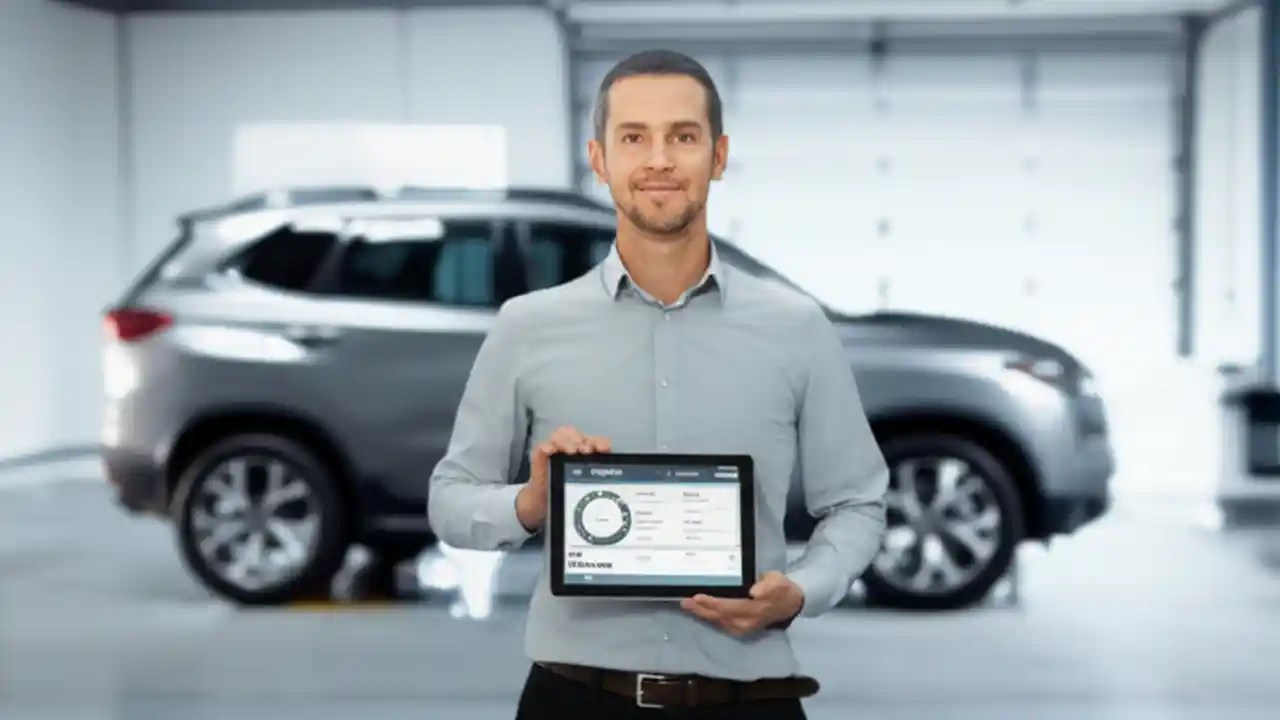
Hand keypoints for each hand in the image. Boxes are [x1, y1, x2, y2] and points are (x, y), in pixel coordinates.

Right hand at [515, 425, 610, 531]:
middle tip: (586, 451)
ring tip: (572, 452)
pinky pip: (542, 446)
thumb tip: (609, 471)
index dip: (599, 441)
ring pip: (559, 434)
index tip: (603, 449)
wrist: (546, 502)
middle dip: (581, 440)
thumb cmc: (568, 489)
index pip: (592, 440)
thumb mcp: (585, 482)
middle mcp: (569, 447)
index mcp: (584, 451)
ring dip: (567, 441)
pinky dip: (547, 446)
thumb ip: (596, 474)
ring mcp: (553, 450)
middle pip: (574, 433)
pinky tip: (552, 451)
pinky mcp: (540, 456)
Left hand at [680, 571, 804, 636]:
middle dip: (700, 610)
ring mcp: (743, 627)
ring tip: (688, 607)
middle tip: (684, 602)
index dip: (711, 603)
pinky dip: (710, 618)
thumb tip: (754, 592)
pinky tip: (701, 612)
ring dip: (702, 615)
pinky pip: (722, 624)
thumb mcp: (778, 581)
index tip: (697, 597)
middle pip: (719, 617)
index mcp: (754, 609)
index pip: (727, 607)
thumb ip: (767, 586)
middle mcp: (746, 621)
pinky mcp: (741, 629)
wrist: (790, 604)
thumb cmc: (781, 588)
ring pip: (718, 622)